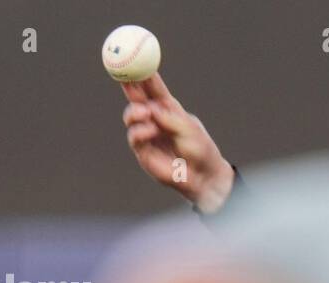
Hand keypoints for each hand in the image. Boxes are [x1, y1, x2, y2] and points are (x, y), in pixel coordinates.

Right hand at [119, 73, 234, 212]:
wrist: (203, 176)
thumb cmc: (201, 150)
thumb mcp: (189, 128)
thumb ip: (170, 117)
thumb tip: (151, 108)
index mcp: (169, 109)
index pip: (153, 88)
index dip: (144, 75)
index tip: (137, 60)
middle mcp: (155, 119)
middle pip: (137, 98)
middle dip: (129, 85)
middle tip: (125, 75)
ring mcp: (148, 134)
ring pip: (130, 115)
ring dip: (135, 111)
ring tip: (146, 114)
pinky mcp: (143, 151)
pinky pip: (134, 136)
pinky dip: (140, 131)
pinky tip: (151, 131)